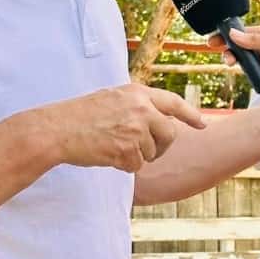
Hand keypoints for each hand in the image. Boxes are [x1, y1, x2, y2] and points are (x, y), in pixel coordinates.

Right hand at [45, 84, 205, 172]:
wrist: (57, 129)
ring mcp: (135, 129)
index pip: (172, 103)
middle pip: (169, 133)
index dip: (190, 114)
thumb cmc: (81, 115)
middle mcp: (141, 109)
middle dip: (161, 146)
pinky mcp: (127, 149)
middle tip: (147, 151)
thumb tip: (159, 120)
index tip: (202, 124)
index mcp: (138, 93)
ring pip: (151, 152)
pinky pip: (136, 165)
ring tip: (113, 146)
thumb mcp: (113, 98)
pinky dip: (124, 165)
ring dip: (136, 156)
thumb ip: (137, 105)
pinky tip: (107, 155)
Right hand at [219, 24, 259, 105]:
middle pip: (246, 49)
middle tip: (227, 59)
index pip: (247, 32)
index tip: (214, 41)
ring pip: (252, 64)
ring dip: (250, 66)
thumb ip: (256, 40)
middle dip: (236, 53)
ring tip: (253, 67)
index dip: (230, 37)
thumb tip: (234, 35)